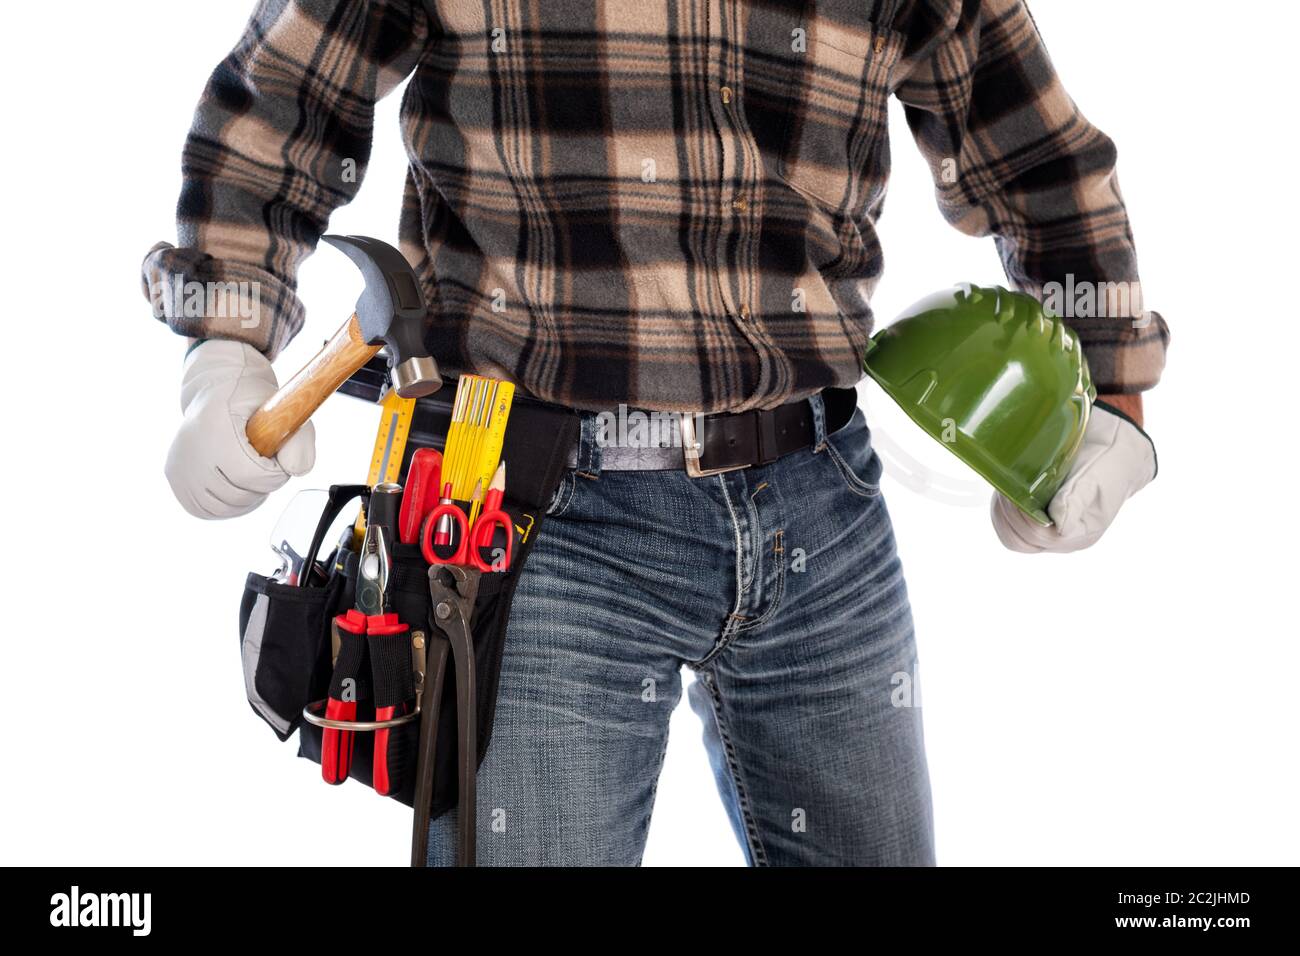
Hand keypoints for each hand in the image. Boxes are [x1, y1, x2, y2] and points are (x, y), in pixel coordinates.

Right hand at [166, 340, 314, 518]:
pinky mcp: (174, 477)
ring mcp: (179, 466)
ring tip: (249, 471)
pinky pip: (205, 509)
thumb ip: (299, 441)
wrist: (217, 390)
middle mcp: (190, 449)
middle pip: (240, 495)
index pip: (253, 475)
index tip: (274, 455)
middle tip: (261, 460)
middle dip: (262, 484)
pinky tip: (235, 483)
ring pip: (224, 508)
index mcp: (215, 428)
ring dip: (246, 496)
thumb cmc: (251, 401)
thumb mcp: (284, 410)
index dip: (275, 472)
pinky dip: (227, 504)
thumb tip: (296, 471)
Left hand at [991, 402, 1155, 552]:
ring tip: (1006, 486)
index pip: (1038, 536)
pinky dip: (1003, 509)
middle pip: (1020, 539)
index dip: (1022, 515)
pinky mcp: (1038, 519)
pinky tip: (1007, 490)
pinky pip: (1011, 526)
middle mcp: (1063, 538)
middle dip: (1009, 513)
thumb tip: (1059, 527)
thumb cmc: (1106, 464)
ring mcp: (1049, 531)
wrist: (1113, 451)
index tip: (1017, 490)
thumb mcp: (1094, 479)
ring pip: (1011, 534)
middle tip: (1007, 485)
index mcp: (1080, 534)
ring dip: (1003, 511)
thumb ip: (1076, 501)